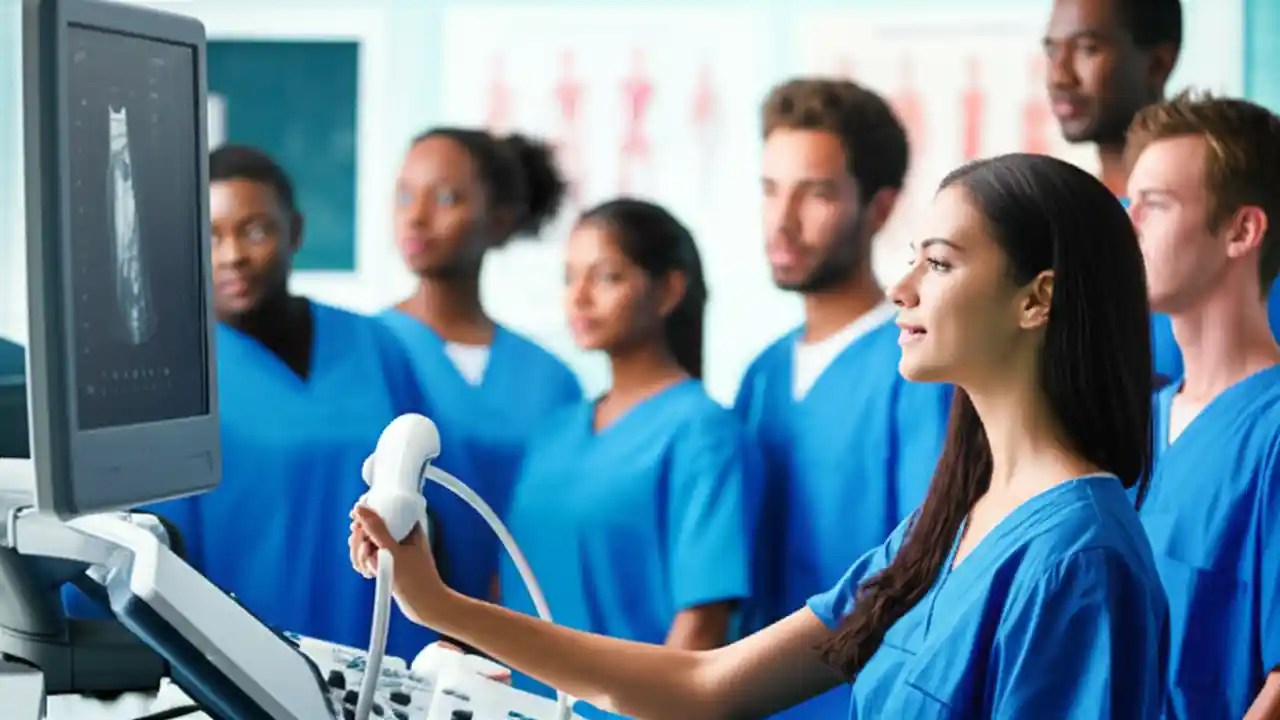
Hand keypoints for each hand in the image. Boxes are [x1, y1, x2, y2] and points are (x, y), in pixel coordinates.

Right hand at [349, 504, 448, 626]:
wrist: (425, 605)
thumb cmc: (417, 580)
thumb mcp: (393, 551)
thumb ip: (377, 529)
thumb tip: (361, 509)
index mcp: (407, 524)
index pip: (380, 509)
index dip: (364, 514)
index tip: (355, 522)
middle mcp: (398, 535)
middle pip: (366, 528)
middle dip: (360, 541)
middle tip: (367, 552)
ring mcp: (391, 549)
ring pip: (363, 545)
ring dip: (361, 556)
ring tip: (372, 567)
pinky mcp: (386, 562)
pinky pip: (366, 559)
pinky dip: (365, 565)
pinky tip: (372, 574)